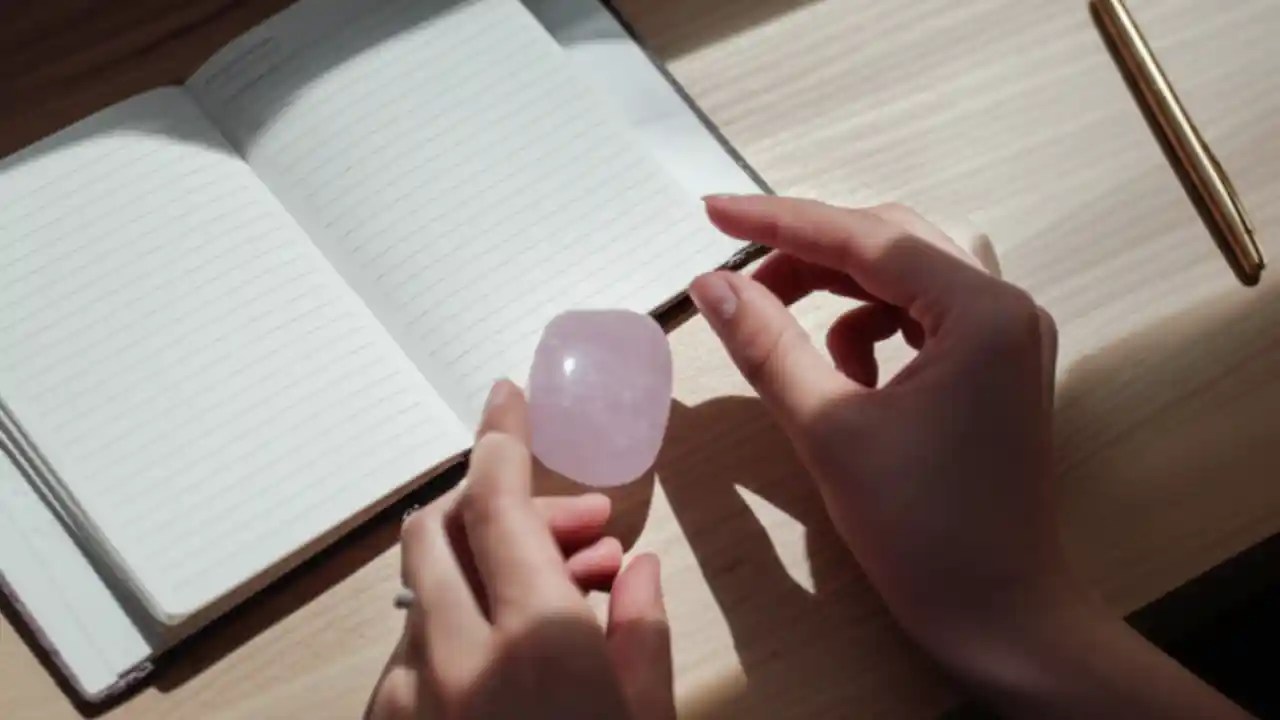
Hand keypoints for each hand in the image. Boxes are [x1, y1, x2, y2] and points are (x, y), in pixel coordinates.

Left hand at [366, 381, 673, 719]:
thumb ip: (642, 633)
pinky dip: (461, 622)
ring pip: (429, 587)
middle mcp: (454, 655)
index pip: (497, 507)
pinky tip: (511, 655)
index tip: (506, 396)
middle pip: (438, 529)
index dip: (499, 440)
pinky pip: (416, 643)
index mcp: (535, 642)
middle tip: (577, 523)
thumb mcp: (649, 719)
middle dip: (497, 501)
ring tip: (565, 598)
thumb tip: (637, 569)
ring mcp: (408, 693)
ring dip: (487, 570)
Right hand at [689, 195, 1250, 718]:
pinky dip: (873, 333)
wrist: (1001, 617)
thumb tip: (711, 283)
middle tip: (739, 280)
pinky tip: (850, 381)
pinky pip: (922, 319)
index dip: (780, 222)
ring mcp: (1008, 337)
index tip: (711, 211)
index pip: (865, 237)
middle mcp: (1006, 306)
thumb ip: (767, 346)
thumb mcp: (828, 430)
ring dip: (840, 295)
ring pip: (905, 279)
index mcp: (980, 311)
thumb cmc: (920, 529)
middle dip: (809, 256)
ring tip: (795, 347)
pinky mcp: (997, 368)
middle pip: (891, 243)